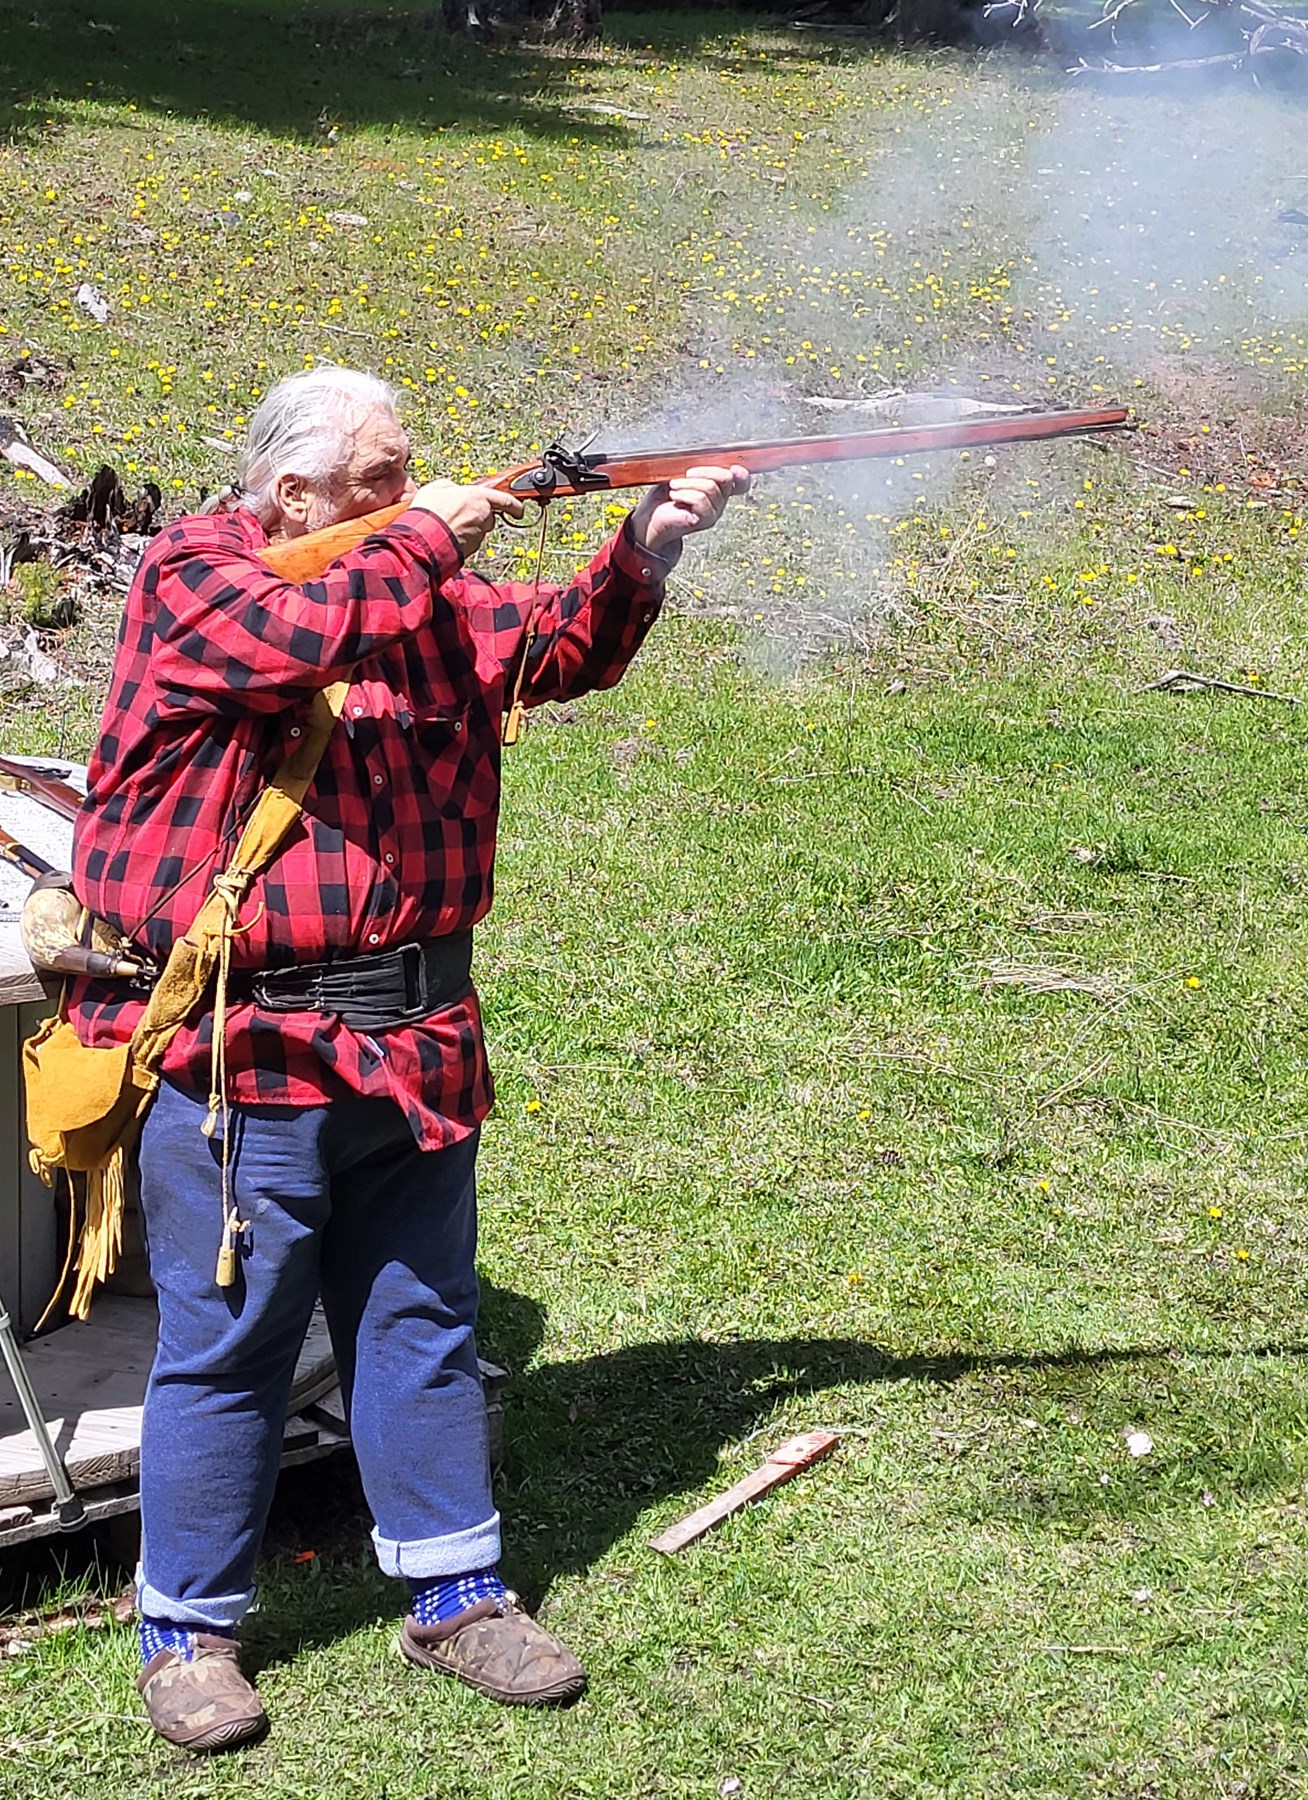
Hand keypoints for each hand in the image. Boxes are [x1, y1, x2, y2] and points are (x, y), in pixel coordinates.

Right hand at [406, 480, 524, 555]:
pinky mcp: (472, 548)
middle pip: (490, 516)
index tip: (520, 510)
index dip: (516, 506)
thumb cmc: (429, 511)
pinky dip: (463, 538)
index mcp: (479, 498)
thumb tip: (453, 490)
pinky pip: (471, 541)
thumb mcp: (437, 487)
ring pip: (479, 530)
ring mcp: (479, 534)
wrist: (422, 538)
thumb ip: (451, 486)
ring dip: (469, 527)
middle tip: (461, 513)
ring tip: (449, 524)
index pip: (506, 501)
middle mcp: (484, 516)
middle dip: (479, 515)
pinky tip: (448, 534)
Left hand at [629, 464, 750, 556]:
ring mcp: (714, 512)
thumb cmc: (665, 494)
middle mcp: (720, 500)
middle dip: (705, 471)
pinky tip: (675, 496)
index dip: (741, 473)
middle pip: (727, 478)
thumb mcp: (682, 473)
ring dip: (688, 483)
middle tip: (687, 474)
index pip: (742, 481)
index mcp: (718, 487)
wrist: (650, 517)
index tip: (731, 468)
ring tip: (674, 487)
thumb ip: (697, 465)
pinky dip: (684, 494)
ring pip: (711, 488)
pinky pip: (700, 500)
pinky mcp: (704, 521)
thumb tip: (705, 454)